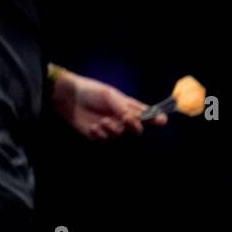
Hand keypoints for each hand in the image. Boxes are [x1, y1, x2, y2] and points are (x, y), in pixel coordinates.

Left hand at [50, 70, 167, 138]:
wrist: (68, 96)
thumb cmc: (90, 91)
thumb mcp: (109, 95)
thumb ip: (123, 107)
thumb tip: (135, 119)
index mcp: (127, 106)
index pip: (145, 114)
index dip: (155, 118)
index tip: (162, 120)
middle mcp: (120, 118)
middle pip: (136, 129)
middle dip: (133, 126)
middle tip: (126, 119)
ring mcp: (109, 127)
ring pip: (119, 135)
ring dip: (112, 129)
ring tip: (102, 121)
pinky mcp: (96, 134)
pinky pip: (103, 139)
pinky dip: (99, 134)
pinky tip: (93, 127)